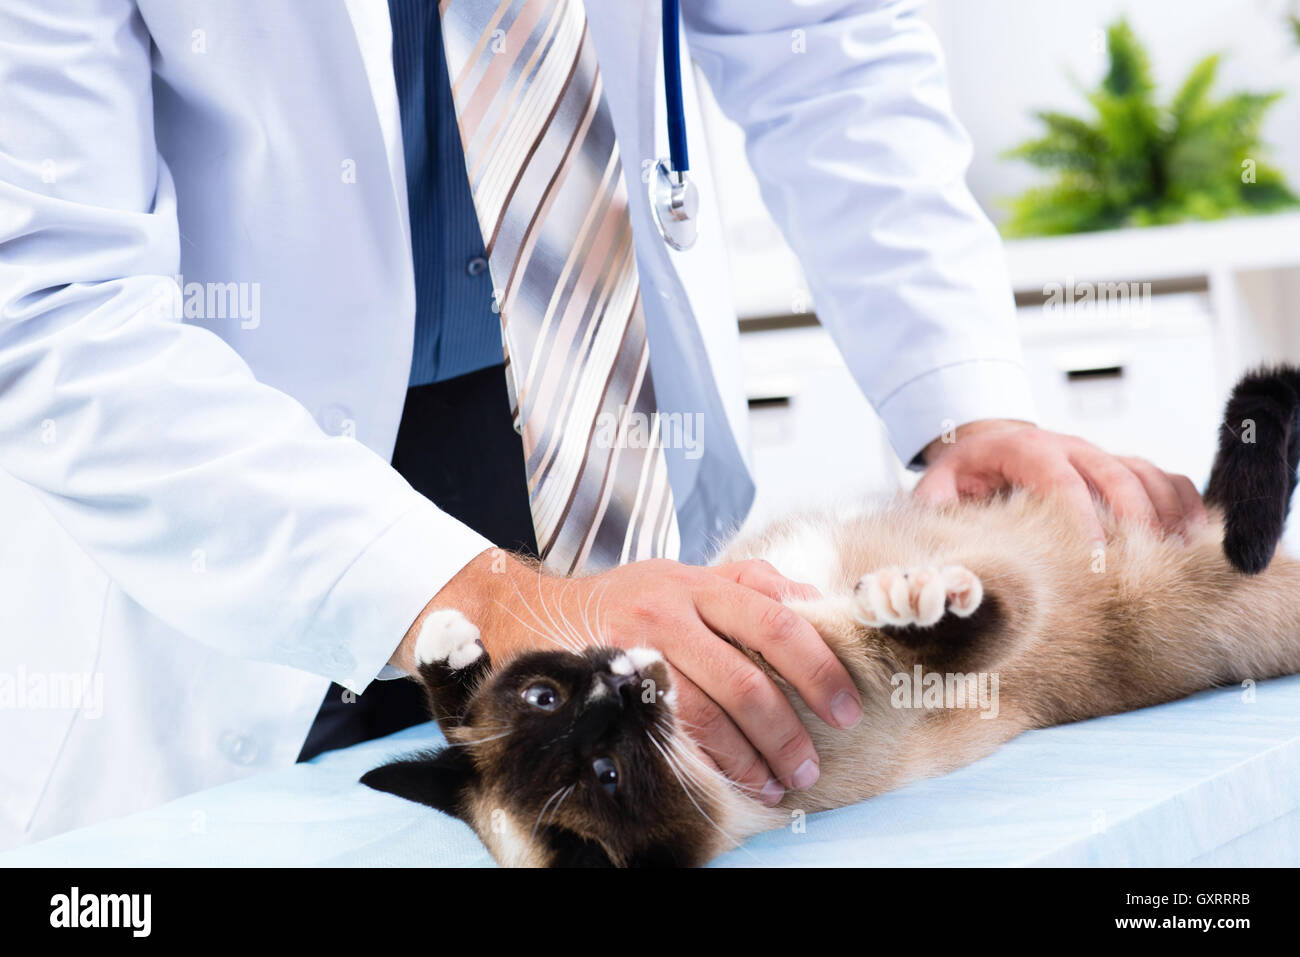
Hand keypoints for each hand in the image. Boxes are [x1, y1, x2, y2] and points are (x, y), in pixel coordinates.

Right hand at [392, 550, 863, 806]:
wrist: (523, 610)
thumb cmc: (621, 600)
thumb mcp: (684, 574)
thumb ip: (749, 582)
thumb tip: (814, 599)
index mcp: (699, 582)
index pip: (776, 622)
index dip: (818, 668)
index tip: (846, 708)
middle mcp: (668, 610)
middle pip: (747, 678)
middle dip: (788, 730)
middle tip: (812, 763)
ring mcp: (634, 649)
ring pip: (708, 713)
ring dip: (751, 757)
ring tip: (778, 783)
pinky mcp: (606, 685)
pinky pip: (665, 732)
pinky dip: (705, 763)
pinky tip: (728, 783)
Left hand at [915, 419, 1206, 543]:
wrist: (983, 442)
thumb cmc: (961, 475)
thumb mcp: (934, 489)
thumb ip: (931, 515)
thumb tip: (929, 558)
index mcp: (1023, 450)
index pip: (1059, 481)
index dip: (1081, 518)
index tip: (1097, 558)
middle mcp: (1068, 446)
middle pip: (1113, 475)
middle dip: (1133, 519)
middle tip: (1145, 566)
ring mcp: (1099, 453)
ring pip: (1144, 473)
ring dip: (1165, 512)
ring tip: (1181, 555)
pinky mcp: (1119, 464)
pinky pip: (1161, 476)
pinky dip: (1183, 502)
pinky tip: (1196, 535)